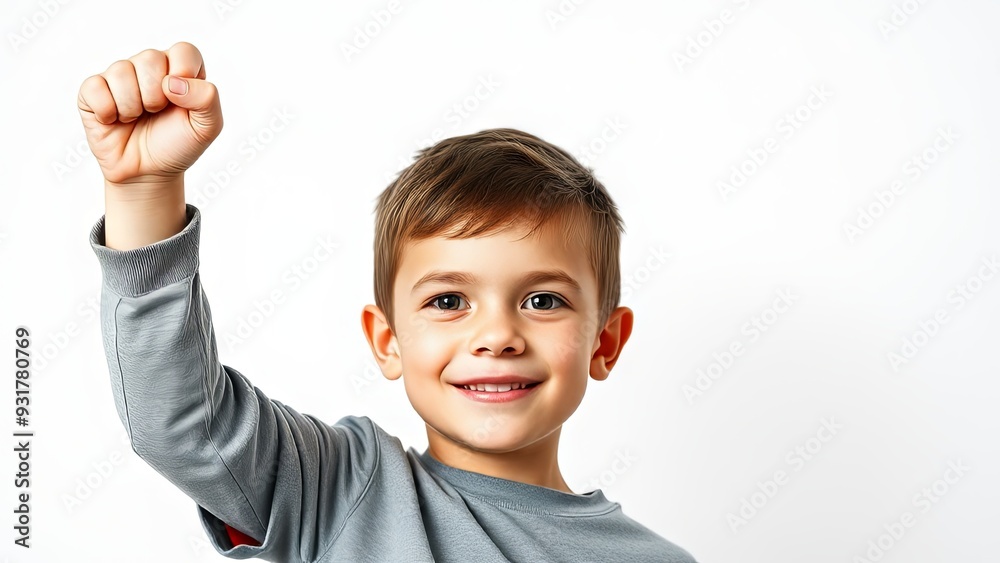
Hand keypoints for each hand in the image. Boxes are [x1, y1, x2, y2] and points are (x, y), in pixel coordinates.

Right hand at [77, 41, 222, 185]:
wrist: (148, 173)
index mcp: (179, 70)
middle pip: (150, 58)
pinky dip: (108, 111)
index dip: (183, 74)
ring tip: (136, 118)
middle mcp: (149, 67)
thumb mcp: (208, 127)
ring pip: (121, 71)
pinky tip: (114, 120)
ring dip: (132, 106)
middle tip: (156, 113)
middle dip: (156, 96)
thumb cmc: (177, 145)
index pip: (183, 51)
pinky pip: (94, 87)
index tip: (182, 101)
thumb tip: (173, 81)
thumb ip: (207, 98)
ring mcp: (119, 76)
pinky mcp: (93, 90)